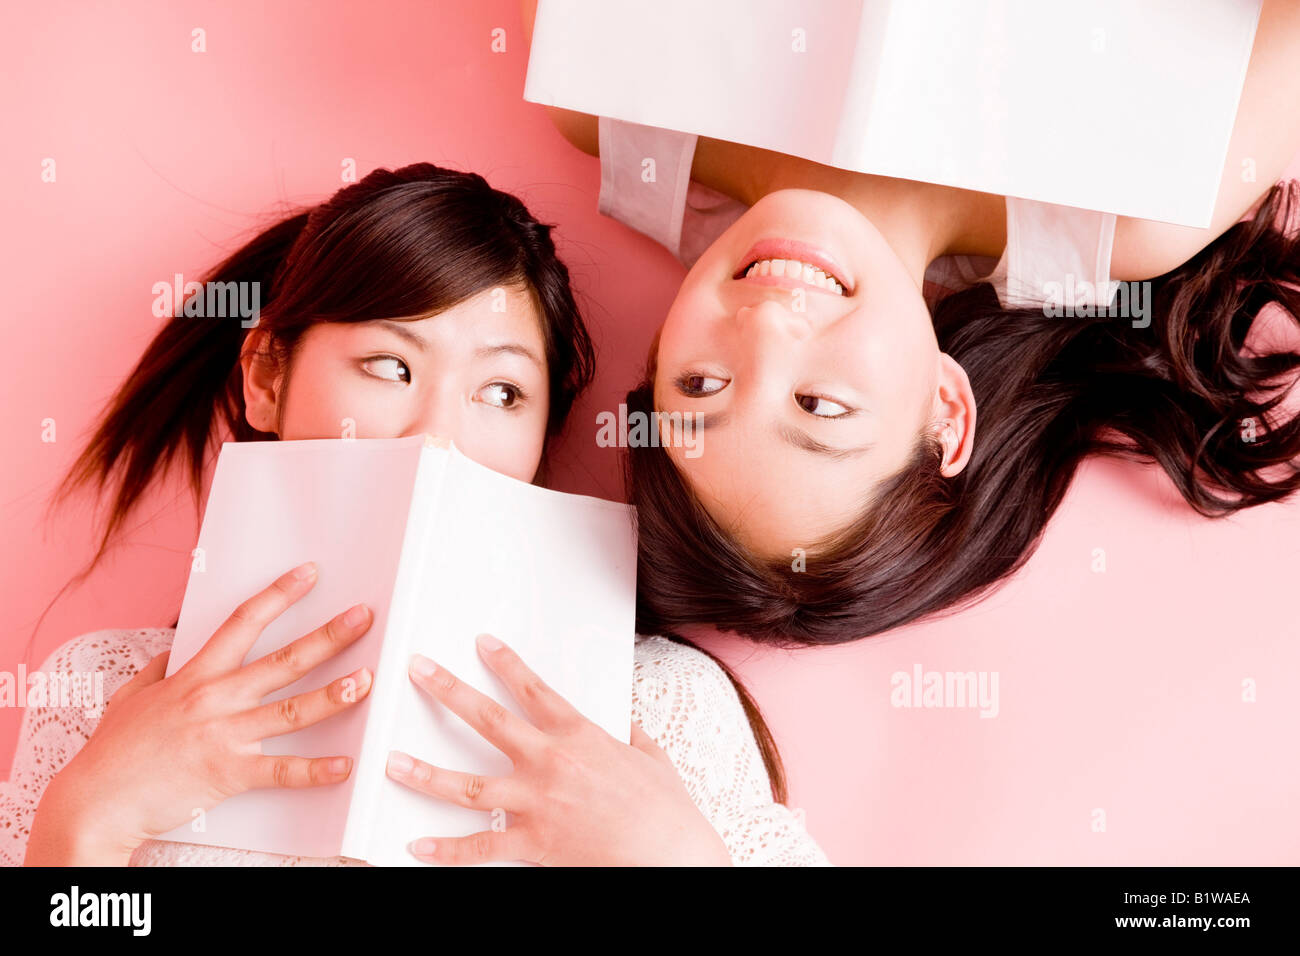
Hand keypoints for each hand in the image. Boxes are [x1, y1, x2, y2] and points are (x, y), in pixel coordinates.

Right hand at [25, 561, 374, 865]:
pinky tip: (344, 765)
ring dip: (334, 695)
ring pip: (292, 711)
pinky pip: (282, 770)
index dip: (280, 595)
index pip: (244, 622)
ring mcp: (225, 735)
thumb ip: (160, 669)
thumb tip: (176, 648)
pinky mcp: (229, 772)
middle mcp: (216, 699)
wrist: (96, 801)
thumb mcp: (131, 696)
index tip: (309, 575)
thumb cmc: (113, 752)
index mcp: (196, 676)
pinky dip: (315, 770)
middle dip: (329, 637)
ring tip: (366, 681)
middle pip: (284, 661)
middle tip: (363, 618)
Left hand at [385, 633, 732, 866]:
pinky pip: (480, 847)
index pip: (533, 688)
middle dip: (448, 692)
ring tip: (391, 762)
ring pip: (467, 786)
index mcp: (579, 735)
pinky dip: (445, 851)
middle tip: (419, 671)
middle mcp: (550, 762)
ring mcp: (537, 803)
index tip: (481, 643)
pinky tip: (416, 846)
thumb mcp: (652, 758)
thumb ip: (630, 738)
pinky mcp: (534, 843)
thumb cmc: (666, 809)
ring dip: (425, 773)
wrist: (671, 853)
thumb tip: (625, 726)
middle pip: (488, 720)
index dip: (504, 662)